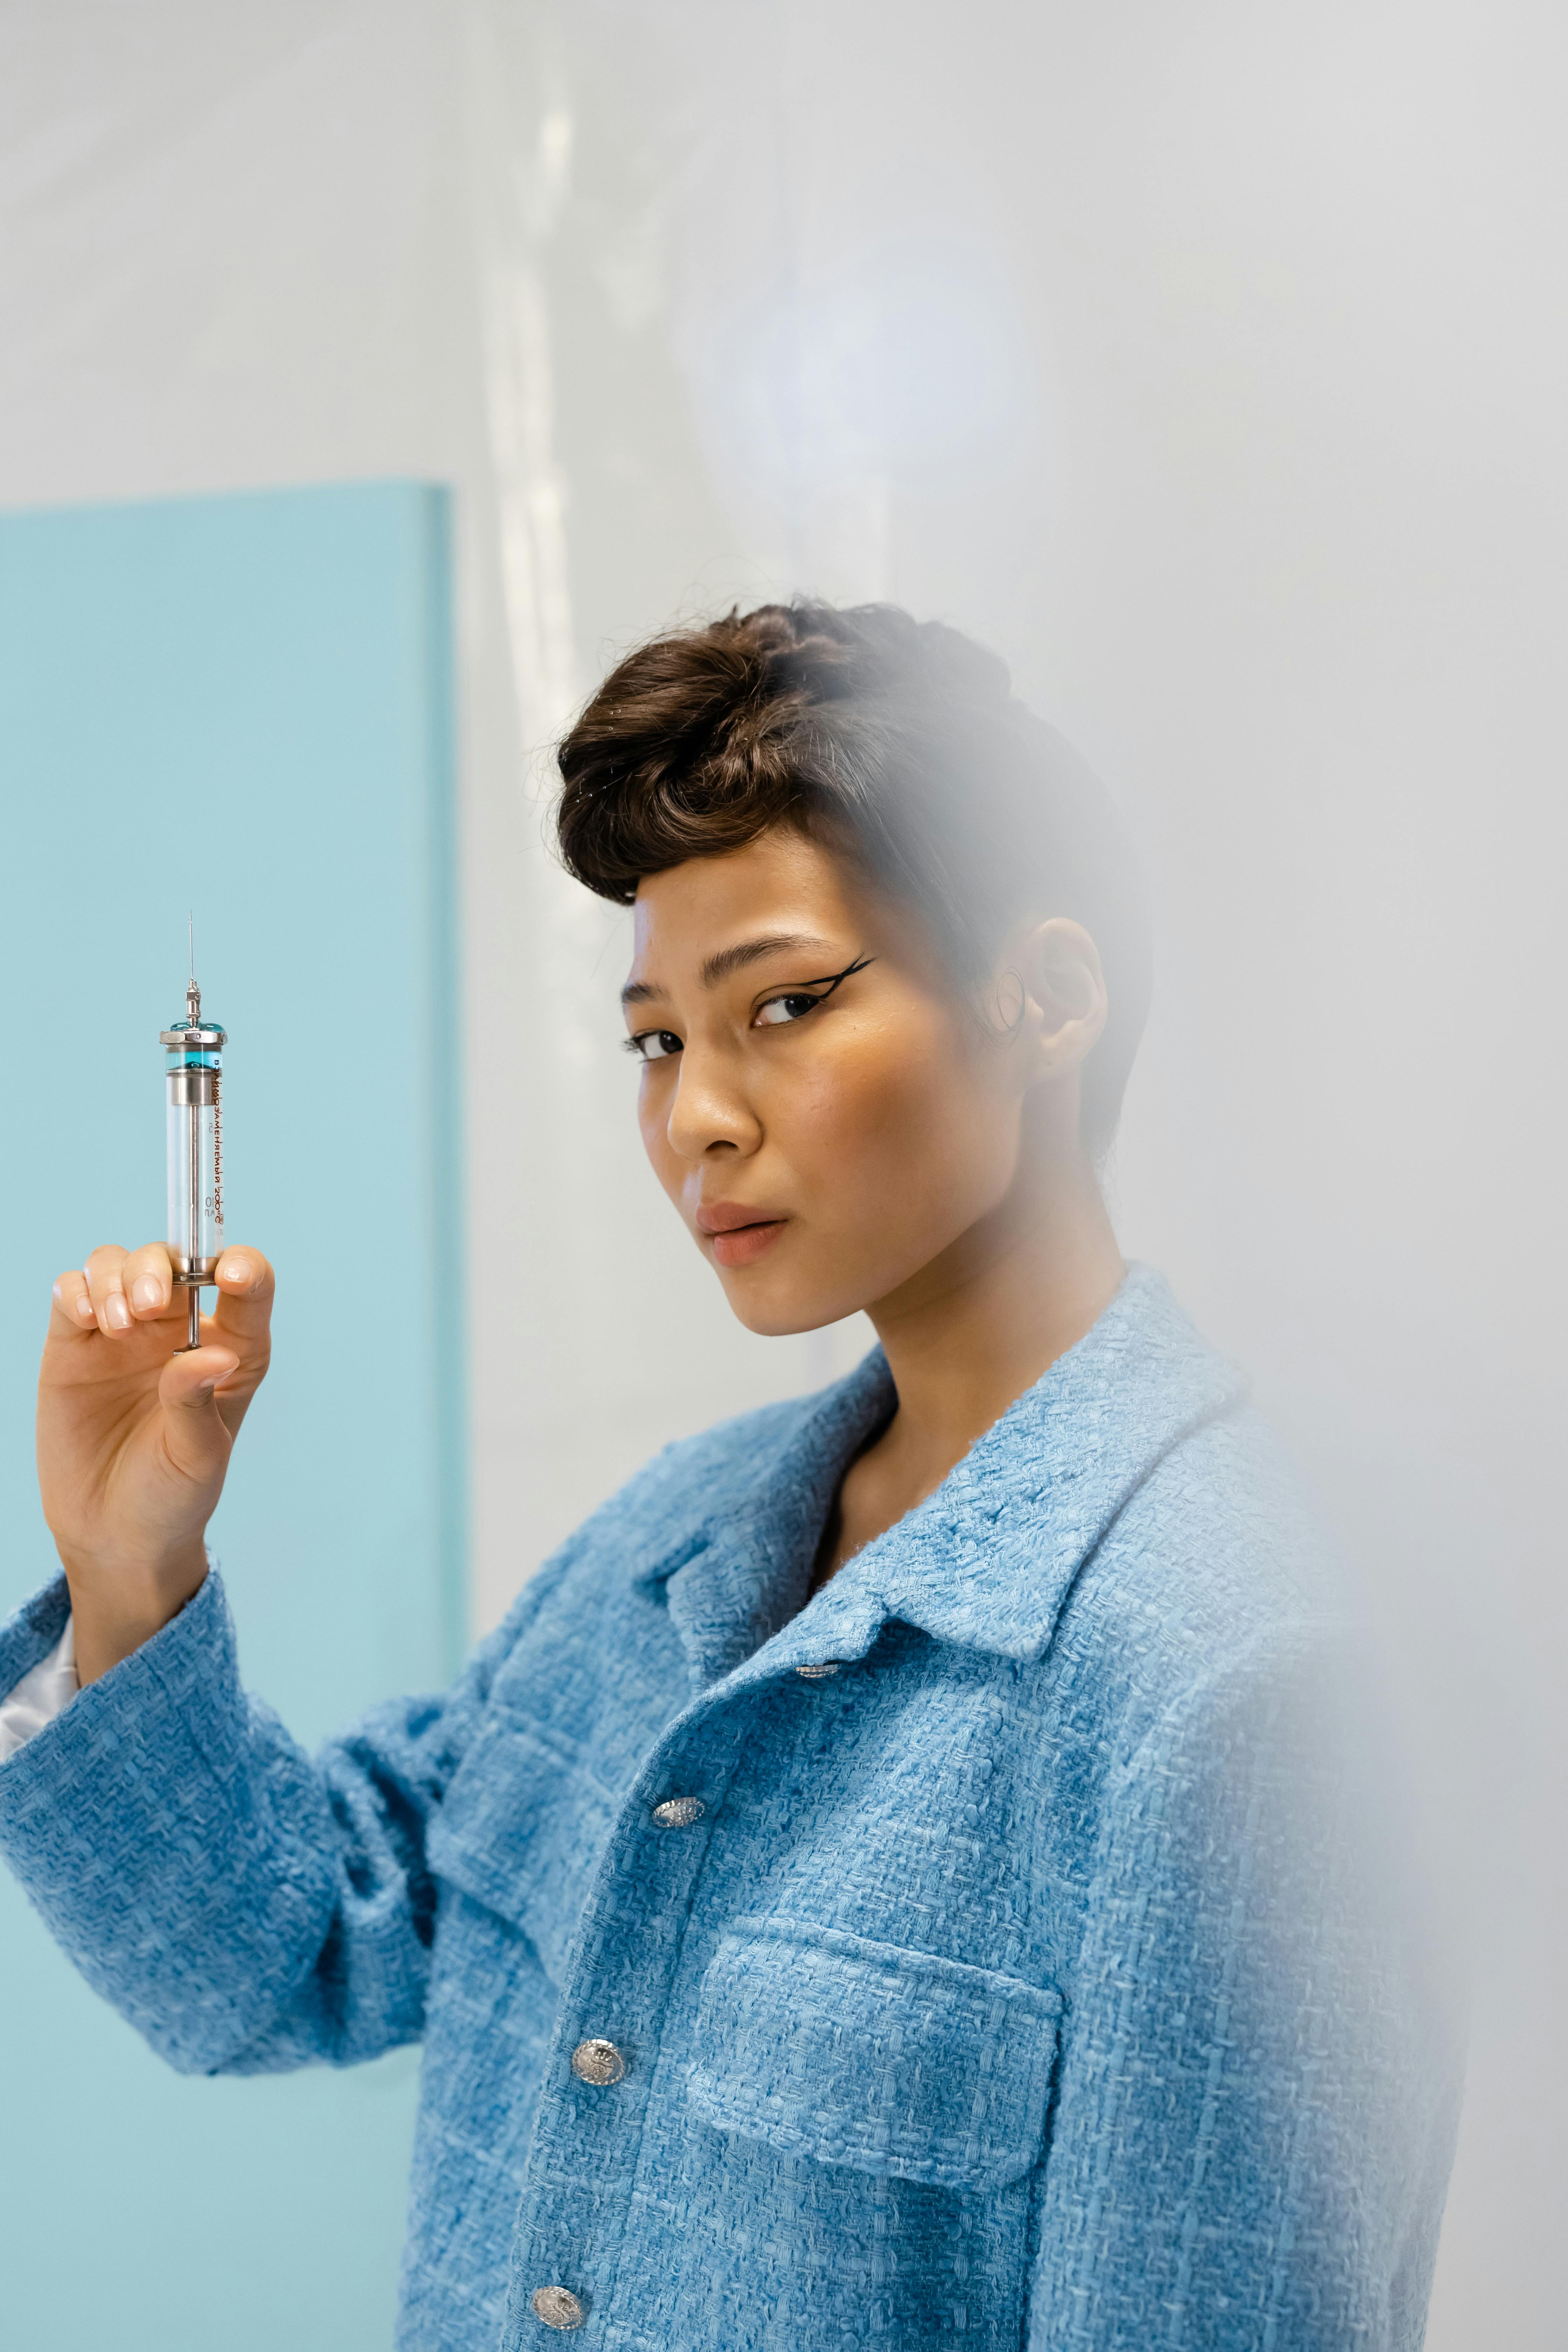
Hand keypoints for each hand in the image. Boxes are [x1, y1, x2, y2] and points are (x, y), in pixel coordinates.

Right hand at [37, 1243, 274, 1682]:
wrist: (112, 1533)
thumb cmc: (171, 1494)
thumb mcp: (197, 1455)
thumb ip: (198, 1401)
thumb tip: (214, 1354)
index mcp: (230, 1349)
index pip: (248, 1285)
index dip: (243, 1267)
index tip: (229, 1275)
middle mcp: (178, 1331)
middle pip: (173, 1261)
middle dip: (159, 1269)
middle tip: (150, 1307)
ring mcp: (124, 1334)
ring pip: (119, 1265)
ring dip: (117, 1278)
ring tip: (119, 1323)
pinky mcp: (75, 1346)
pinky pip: (71, 1293)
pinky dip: (76, 1291)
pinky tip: (85, 1318)